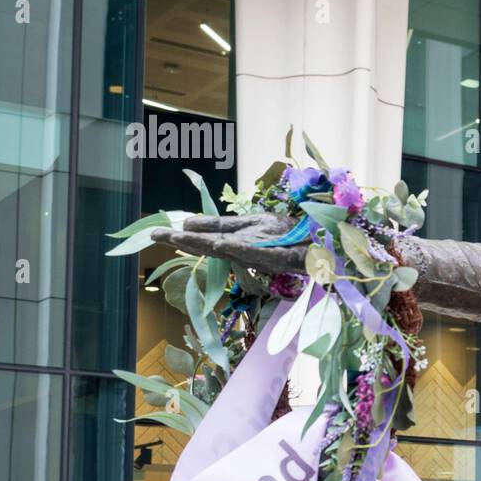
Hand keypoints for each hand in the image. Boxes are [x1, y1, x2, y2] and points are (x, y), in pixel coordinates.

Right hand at [152, 214, 307, 274]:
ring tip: (181, 237)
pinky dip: (239, 248)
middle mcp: (247, 248)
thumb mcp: (253, 226)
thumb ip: (222, 227)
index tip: (156, 234)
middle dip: (185, 241)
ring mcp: (263, 252)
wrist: (324, 242)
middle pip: (211, 244)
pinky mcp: (282, 256)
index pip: (206, 236)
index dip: (183, 236)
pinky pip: (258, 252)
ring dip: (206, 244)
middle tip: (157, 237)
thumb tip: (188, 224)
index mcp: (239, 239)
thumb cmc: (288, 234)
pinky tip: (221, 244)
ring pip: (230, 249)